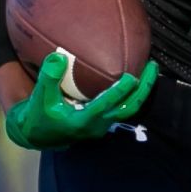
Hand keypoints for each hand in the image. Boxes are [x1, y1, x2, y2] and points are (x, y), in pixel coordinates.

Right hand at [6, 52, 157, 149]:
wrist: (38, 135)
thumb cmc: (39, 115)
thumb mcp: (39, 97)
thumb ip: (49, 77)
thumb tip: (59, 56)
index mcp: (83, 122)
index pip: (106, 106)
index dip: (119, 92)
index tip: (131, 77)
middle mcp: (97, 126)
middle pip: (128, 108)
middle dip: (143, 89)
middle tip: (152, 66)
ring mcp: (103, 125)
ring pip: (129, 109)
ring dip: (142, 91)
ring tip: (150, 69)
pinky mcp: (103, 122)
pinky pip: (123, 107)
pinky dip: (133, 93)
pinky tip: (137, 77)